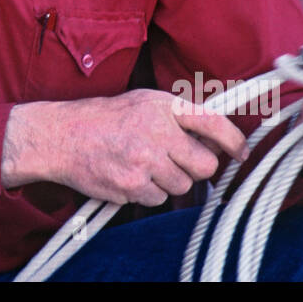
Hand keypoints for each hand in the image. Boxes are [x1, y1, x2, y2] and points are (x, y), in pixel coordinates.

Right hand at [1, 90, 250, 205]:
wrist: (62, 136)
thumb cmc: (104, 118)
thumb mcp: (144, 102)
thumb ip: (179, 116)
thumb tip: (217, 140)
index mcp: (164, 106)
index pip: (213, 123)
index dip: (233, 140)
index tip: (240, 152)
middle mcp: (158, 131)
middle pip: (205, 164)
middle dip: (196, 167)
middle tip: (176, 160)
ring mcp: (145, 160)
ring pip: (182, 185)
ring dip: (168, 180)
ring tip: (143, 163)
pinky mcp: (132, 184)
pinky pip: (159, 198)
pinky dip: (148, 191)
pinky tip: (129, 174)